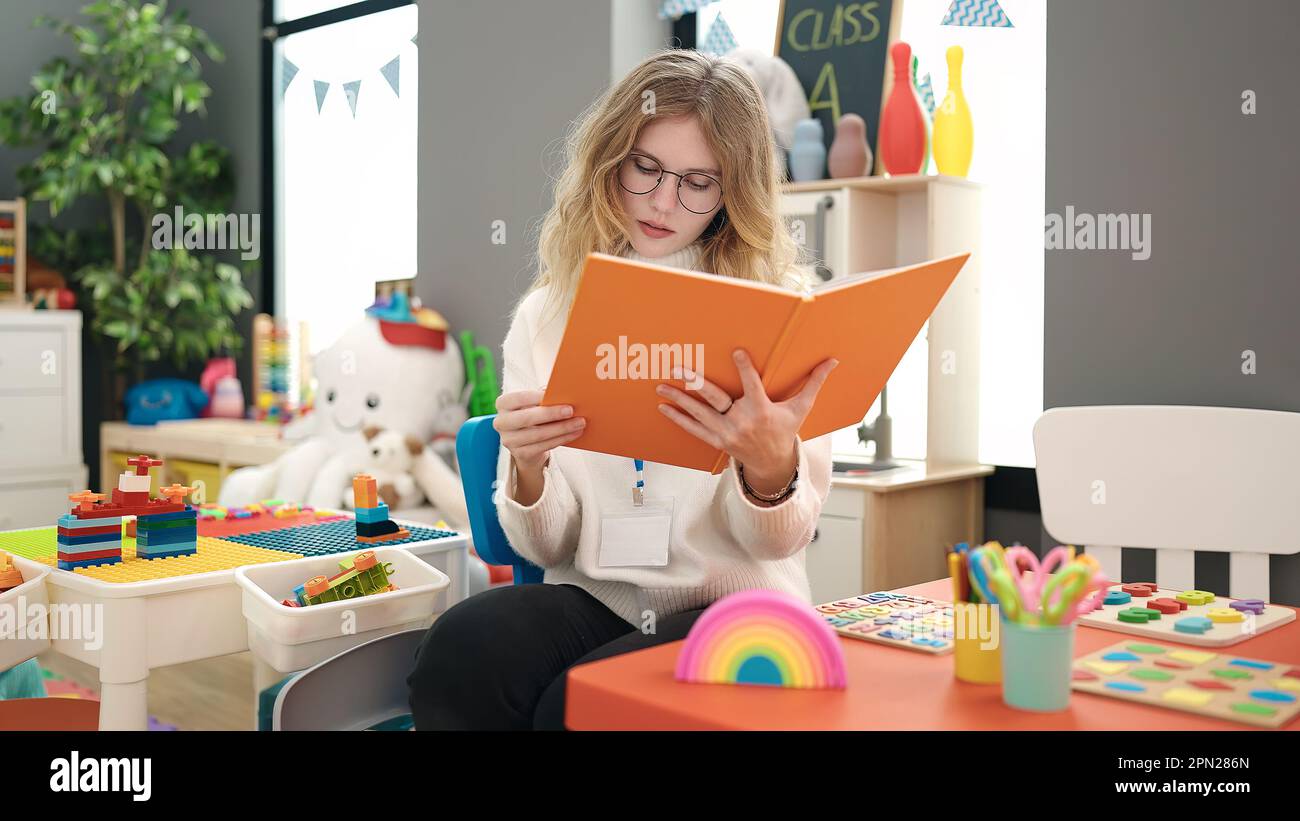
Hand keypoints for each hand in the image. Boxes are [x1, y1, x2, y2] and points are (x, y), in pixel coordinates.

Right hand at [494, 388, 585, 471]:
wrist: (526, 443)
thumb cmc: (533, 415)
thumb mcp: (534, 404)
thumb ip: (544, 398)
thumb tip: (563, 392)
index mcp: (503, 404)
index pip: (519, 398)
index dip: (537, 397)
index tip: (556, 394)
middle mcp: (501, 422)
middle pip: (527, 418)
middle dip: (551, 414)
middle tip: (571, 410)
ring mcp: (509, 440)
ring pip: (538, 434)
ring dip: (562, 428)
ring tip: (579, 423)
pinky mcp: (520, 454)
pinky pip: (544, 446)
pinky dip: (561, 439)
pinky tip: (574, 433)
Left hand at [655, 349, 837, 493]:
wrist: (773, 464)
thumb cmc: (785, 430)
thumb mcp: (800, 408)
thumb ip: (813, 382)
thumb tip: (833, 360)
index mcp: (763, 410)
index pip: (752, 386)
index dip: (744, 368)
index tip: (736, 352)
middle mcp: (742, 421)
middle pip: (717, 400)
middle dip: (696, 384)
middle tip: (679, 369)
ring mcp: (727, 433)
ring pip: (700, 414)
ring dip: (679, 400)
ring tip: (661, 386)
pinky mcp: (717, 441)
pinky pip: (694, 429)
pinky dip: (678, 419)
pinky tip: (664, 407)